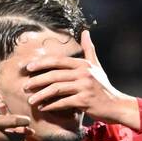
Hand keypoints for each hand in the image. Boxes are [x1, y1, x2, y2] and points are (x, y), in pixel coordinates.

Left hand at [22, 30, 138, 127]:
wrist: (116, 105)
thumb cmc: (104, 87)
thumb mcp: (96, 66)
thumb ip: (89, 49)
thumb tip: (85, 32)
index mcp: (83, 64)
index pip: (57, 61)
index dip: (41, 63)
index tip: (27, 67)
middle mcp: (83, 73)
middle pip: (54, 75)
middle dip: (37, 81)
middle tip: (25, 87)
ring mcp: (84, 87)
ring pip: (56, 89)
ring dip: (41, 95)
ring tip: (31, 100)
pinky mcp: (85, 101)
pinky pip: (63, 103)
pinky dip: (51, 106)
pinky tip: (43, 108)